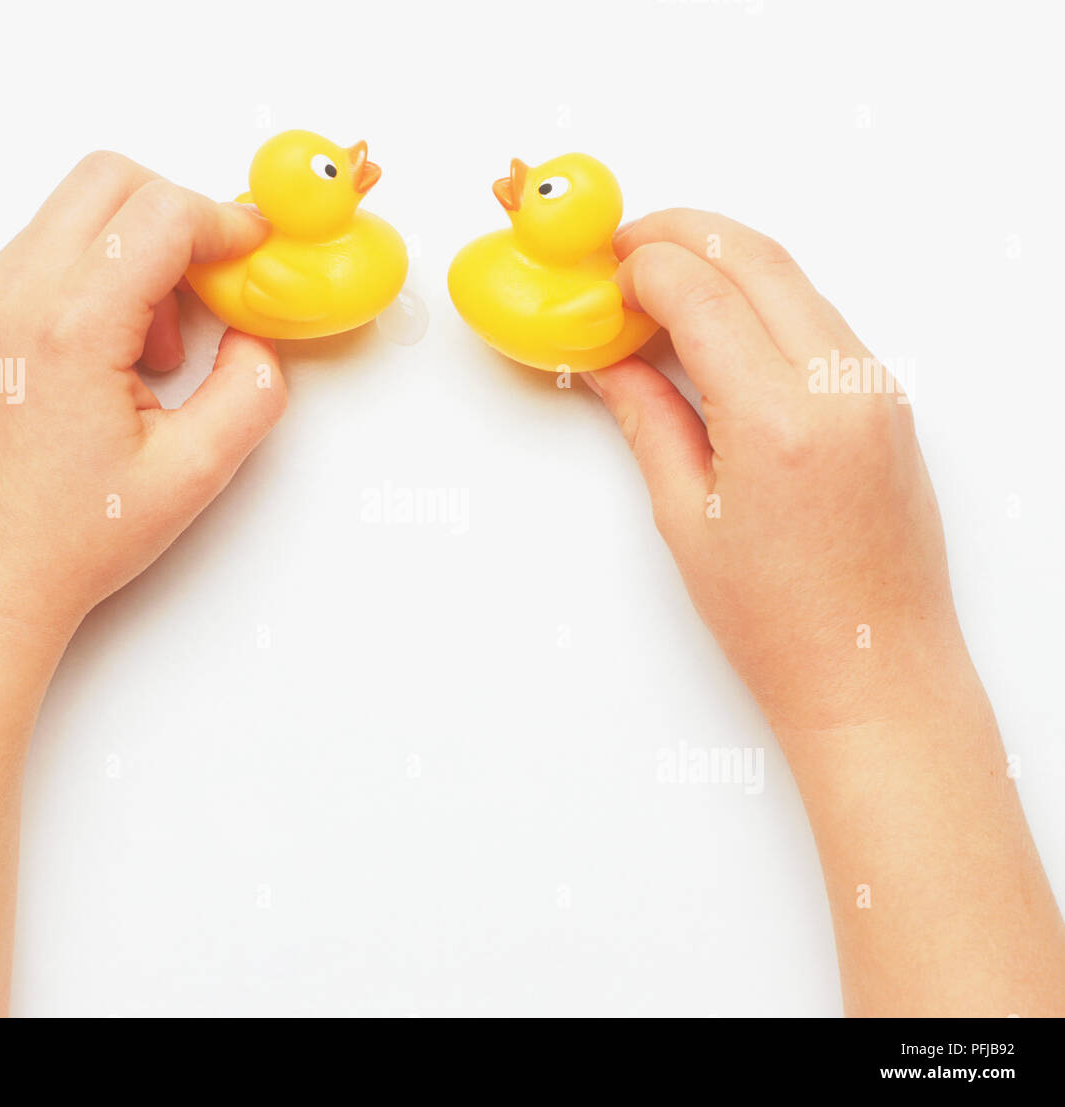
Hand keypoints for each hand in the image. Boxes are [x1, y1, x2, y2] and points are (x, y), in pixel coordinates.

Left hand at [0, 151, 284, 637]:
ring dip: (133, 252)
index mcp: (69, 330)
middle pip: (108, 179)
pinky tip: (108, 358)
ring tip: (154, 349)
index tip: (255, 254)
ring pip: (72, 213)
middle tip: (210, 288)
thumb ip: (249, 391)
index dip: (225, 223)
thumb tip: (256, 336)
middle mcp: (9, 297)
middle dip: (177, 216)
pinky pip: (39, 254)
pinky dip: (91, 277)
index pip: (161, 213)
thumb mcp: (192, 475)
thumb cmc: (70, 541)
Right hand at [586, 209, 965, 738]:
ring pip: (793, 277)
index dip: (642, 269)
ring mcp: (874, 389)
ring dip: (723, 259)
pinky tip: (716, 324)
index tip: (603, 276)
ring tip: (661, 283)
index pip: (703, 293)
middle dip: (681, 232)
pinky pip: (818, 315)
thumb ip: (647, 418)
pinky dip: (761, 298)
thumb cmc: (783, 622)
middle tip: (623, 247)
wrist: (874, 670)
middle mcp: (841, 389)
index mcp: (780, 422)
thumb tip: (611, 359)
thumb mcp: (687, 517)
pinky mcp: (887, 400)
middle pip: (756, 256)